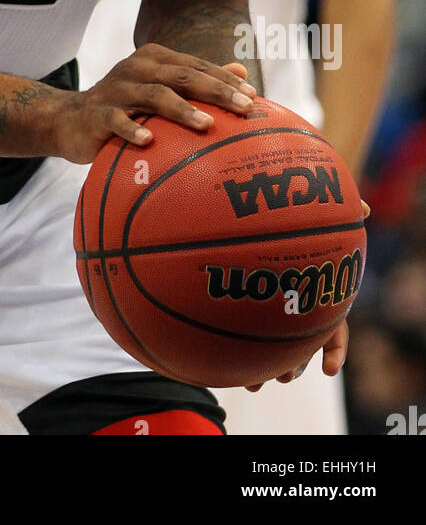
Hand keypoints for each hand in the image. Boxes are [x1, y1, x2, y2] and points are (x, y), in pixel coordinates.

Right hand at [52, 45, 255, 164]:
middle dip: (215, 91)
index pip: (197, 65)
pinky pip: (117, 120)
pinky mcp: (98, 113)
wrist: (70, 120)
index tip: (253, 96)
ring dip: (181, 109)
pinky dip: (132, 130)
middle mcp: (137, 68)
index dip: (225, 79)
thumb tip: (242, 73)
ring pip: (154, 95)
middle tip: (243, 107)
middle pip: (182, 76)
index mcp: (155, 59)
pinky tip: (149, 142)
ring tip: (207, 124)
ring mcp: (116, 89)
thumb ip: (198, 80)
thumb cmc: (126, 107)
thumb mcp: (160, 89)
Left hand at [244, 200, 367, 391]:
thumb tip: (366, 208)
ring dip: (266, 367)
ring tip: (254, 384)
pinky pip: (241, 335)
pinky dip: (236, 356)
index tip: (327, 370)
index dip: (334, 350)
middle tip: (284, 376)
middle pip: (301, 343)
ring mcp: (266, 305)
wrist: (233, 208)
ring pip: (273, 346)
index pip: (334, 327)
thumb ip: (336, 211)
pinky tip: (224, 367)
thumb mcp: (307, 209)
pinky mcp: (238, 305)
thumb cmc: (278, 207)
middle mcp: (293, 301)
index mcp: (313, 289)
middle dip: (295, 364)